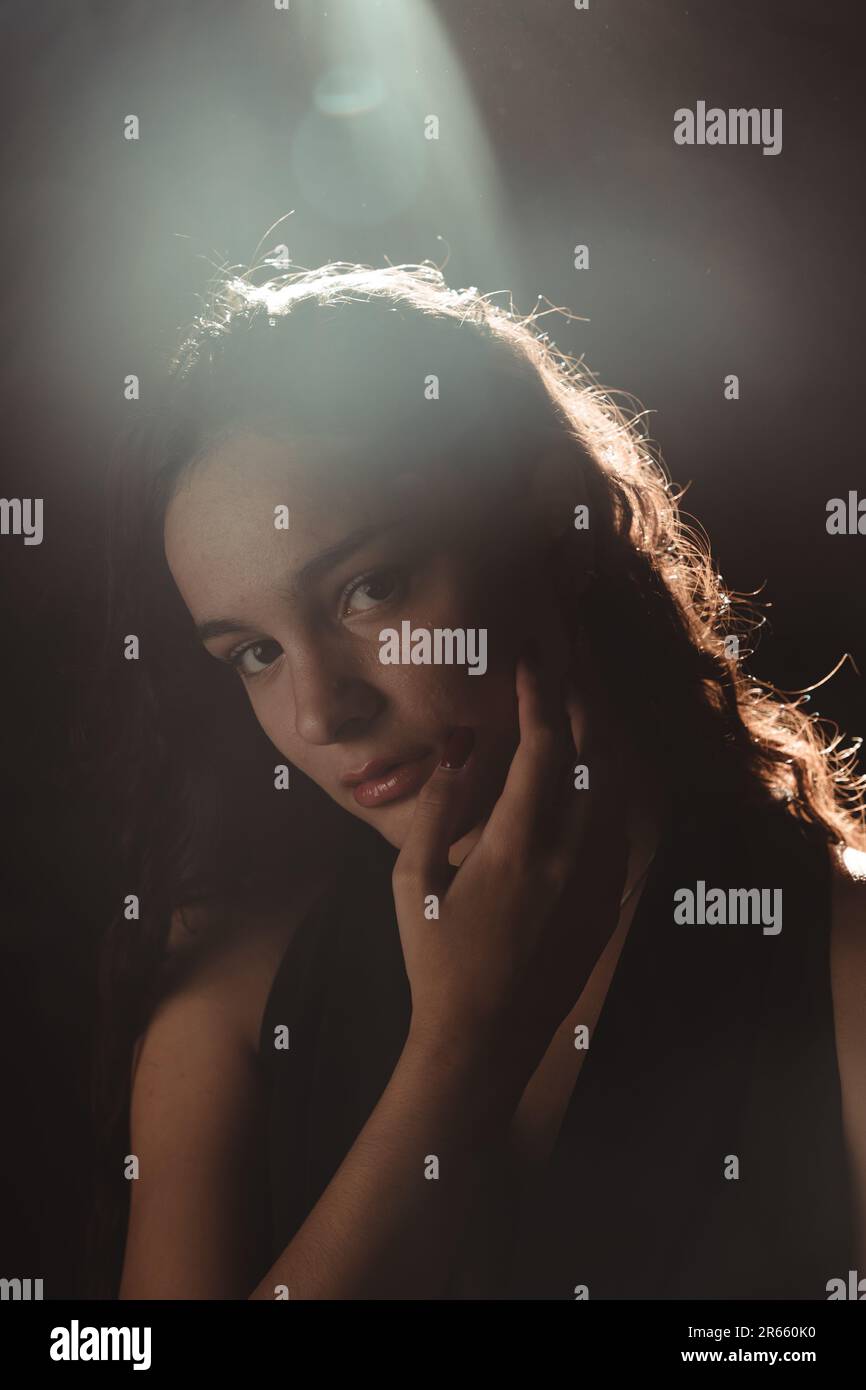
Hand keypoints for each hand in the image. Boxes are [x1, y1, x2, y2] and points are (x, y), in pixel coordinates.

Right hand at [392, 641, 628, 1090]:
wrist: (482, 1042)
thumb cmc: (434, 960)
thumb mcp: (411, 881)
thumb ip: (438, 807)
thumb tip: (460, 747)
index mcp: (520, 847)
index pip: (545, 747)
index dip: (541, 693)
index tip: (532, 657)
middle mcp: (573, 858)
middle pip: (598, 756)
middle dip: (586, 701)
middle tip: (569, 664)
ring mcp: (599, 883)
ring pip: (619, 791)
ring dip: (602, 742)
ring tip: (582, 708)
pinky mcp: (608, 905)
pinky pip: (619, 828)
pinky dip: (609, 788)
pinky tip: (592, 778)